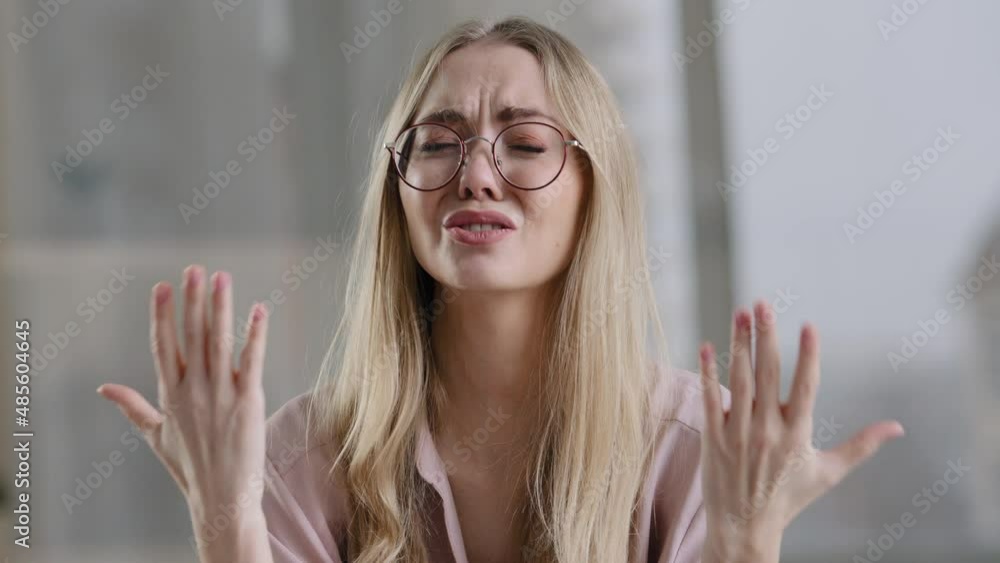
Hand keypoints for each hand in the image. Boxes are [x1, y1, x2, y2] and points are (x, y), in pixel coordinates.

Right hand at [97, 265, 270, 555]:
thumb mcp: (155, 434)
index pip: (163, 345)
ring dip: (221, 307)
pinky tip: (259, 310)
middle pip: (192, 336)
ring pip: (219, 341)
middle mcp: (193, 389)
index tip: (162, 286)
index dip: (162, 315)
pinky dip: (255, 334)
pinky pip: (252, 360)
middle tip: (194, 269)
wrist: (221, 495)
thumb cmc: (190, 466)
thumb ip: (132, 407)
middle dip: (192, 300)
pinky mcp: (248, 400)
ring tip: (222, 278)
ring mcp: (221, 393)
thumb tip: (102, 389)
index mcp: (171, 394)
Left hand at [698, 300, 903, 561]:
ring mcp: (738, 433)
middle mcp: (768, 431)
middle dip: (766, 336)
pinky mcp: (714, 437)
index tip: (808, 326)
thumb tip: (897, 427)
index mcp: (797, 435)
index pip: (805, 387)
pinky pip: (710, 399)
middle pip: (767, 374)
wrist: (744, 526)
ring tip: (741, 313)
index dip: (808, 356)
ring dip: (738, 344)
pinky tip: (707, 346)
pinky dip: (708, 372)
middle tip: (763, 303)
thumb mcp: (828, 473)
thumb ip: (861, 446)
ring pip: (738, 380)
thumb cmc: (789, 498)